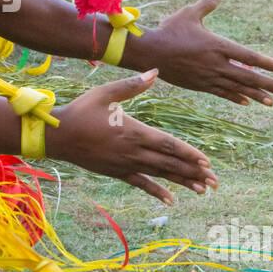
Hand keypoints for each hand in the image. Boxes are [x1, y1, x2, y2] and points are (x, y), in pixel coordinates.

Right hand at [49, 69, 218, 204]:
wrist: (57, 136)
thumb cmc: (81, 111)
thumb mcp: (105, 92)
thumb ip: (132, 85)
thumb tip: (155, 71)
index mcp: (134, 131)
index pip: (168, 144)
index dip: (189, 153)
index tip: (206, 161)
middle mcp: (133, 151)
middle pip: (169, 163)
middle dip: (193, 172)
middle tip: (214, 180)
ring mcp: (125, 164)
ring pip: (160, 174)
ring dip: (181, 181)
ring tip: (202, 189)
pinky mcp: (117, 172)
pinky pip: (141, 183)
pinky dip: (157, 191)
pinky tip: (171, 200)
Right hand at [129, 0, 272, 105]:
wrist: (150, 51)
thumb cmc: (170, 30)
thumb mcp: (189, 13)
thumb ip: (208, 3)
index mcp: (217, 45)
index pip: (248, 56)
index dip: (266, 63)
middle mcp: (216, 63)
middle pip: (247, 76)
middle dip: (268, 84)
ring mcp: (207, 76)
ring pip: (237, 88)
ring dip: (255, 95)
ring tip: (271, 102)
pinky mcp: (199, 84)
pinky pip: (221, 93)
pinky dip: (235, 97)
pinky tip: (246, 102)